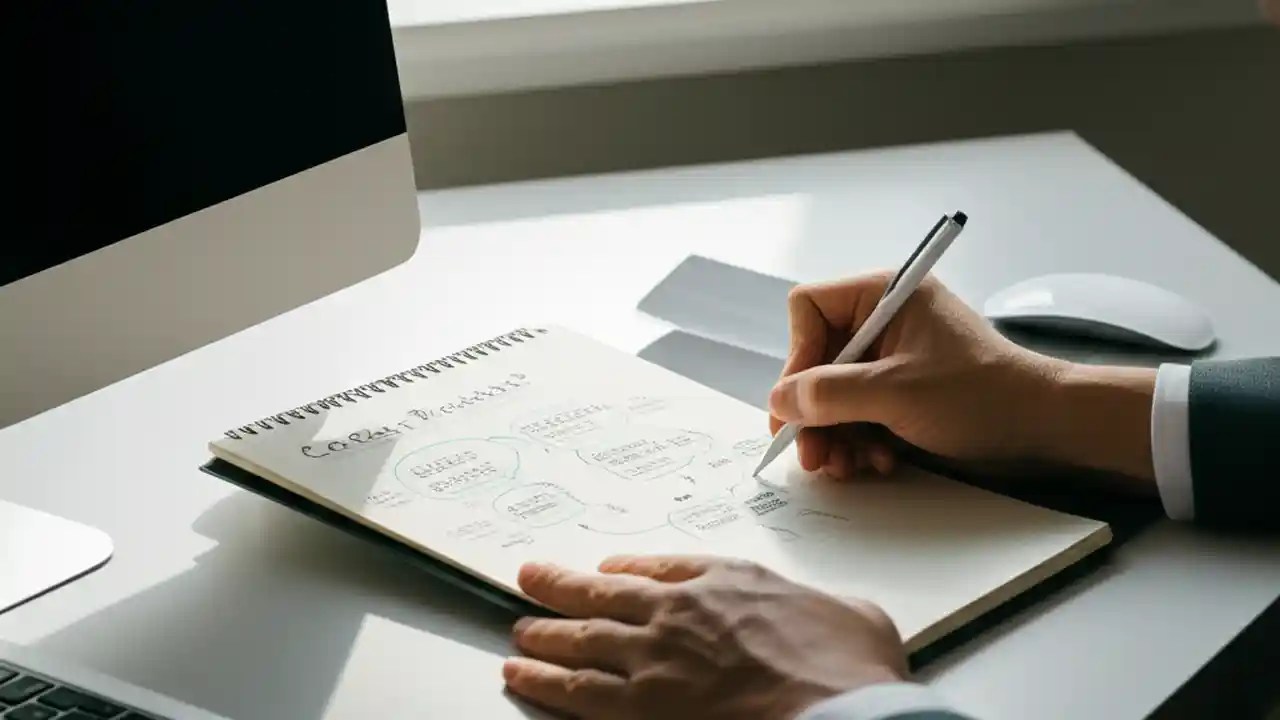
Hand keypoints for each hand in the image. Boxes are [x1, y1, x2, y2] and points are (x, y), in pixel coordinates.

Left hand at [503, 555, 906, 719]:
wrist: (837, 714)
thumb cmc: (851, 670)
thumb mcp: (856, 616)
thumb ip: (833, 609)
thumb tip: (842, 616)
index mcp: (730, 581)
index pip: (663, 566)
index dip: (629, 568)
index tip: (611, 569)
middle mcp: (681, 611)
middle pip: (605, 592)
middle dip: (563, 585)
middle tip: (531, 577)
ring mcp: (655, 658)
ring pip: (581, 637)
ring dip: (544, 632)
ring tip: (518, 630)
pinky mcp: (640, 707)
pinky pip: (575, 690)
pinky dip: (542, 680)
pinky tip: (519, 675)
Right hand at [768, 271, 1157, 486]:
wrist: (1044, 427)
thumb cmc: (979, 396)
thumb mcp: (895, 394)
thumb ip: (829, 394)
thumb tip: (778, 400)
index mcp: (882, 294)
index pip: (808, 310)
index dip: (797, 357)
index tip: (800, 404)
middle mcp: (883, 318)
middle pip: (817, 359)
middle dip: (814, 411)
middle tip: (811, 456)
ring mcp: (893, 355)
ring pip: (835, 392)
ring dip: (835, 433)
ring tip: (847, 467)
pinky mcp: (903, 389)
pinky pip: (860, 410)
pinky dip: (860, 439)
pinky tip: (877, 462)